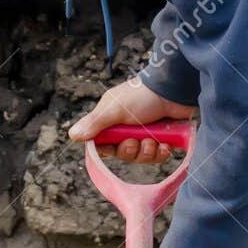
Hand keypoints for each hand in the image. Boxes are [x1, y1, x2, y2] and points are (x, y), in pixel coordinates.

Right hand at [68, 79, 195, 163]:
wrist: (174, 91)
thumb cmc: (142, 96)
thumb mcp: (114, 109)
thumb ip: (94, 124)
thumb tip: (72, 136)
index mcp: (112, 120)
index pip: (103, 144)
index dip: (109, 149)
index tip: (114, 145)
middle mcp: (127, 128)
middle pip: (123, 153)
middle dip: (130, 151)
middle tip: (136, 141)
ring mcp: (145, 133)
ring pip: (140, 157)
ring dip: (147, 151)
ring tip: (154, 139)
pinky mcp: (162, 138)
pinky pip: (157, 156)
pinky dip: (161, 152)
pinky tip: (165, 144)